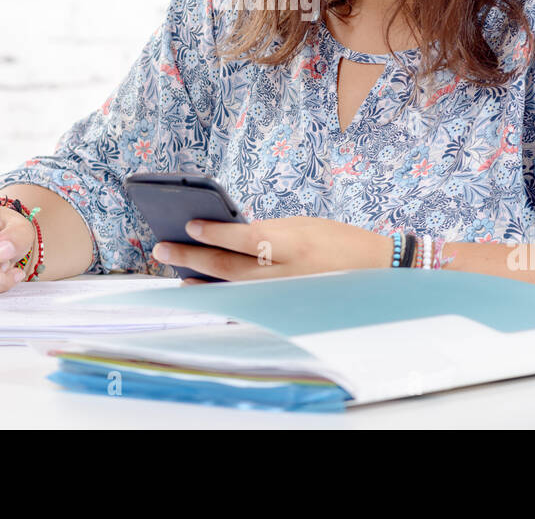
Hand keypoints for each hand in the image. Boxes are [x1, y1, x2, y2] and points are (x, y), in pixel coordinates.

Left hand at [152, 216, 393, 283]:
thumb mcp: (301, 226)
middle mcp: (285, 274)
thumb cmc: (334, 241)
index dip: (215, 232)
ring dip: (199, 280)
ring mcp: (281, 296)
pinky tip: (202, 290)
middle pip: (229, 266)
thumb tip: (225, 235)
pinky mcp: (282, 309)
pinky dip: (219, 297)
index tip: (189, 225)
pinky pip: (243, 305)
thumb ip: (266, 232)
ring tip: (176, 272)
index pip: (246, 238)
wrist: (372, 272)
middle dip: (191, 257)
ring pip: (230, 289)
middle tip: (162, 248)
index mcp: (293, 244)